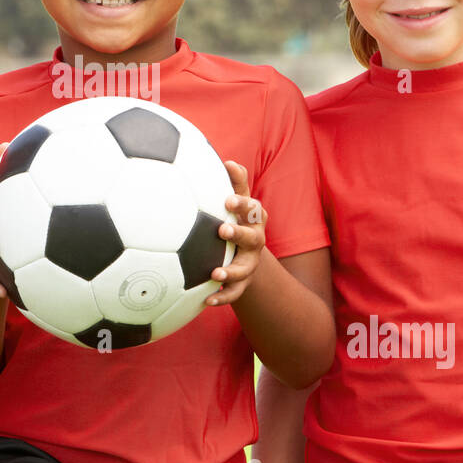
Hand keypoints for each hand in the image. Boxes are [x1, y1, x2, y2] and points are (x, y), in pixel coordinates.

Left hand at [206, 161, 266, 306]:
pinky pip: (234, 293)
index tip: (226, 199)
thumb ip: (235, 182)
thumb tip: (228, 160)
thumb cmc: (236, 218)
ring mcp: (250, 263)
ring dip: (231, 272)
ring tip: (215, 274)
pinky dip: (221, 298)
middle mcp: (255, 241)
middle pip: (253, 237)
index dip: (242, 204)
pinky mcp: (243, 283)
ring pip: (244, 269)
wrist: (244, 253)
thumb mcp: (238, 201)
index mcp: (253, 219)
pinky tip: (206, 301)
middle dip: (239, 234)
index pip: (252, 208)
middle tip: (222, 230)